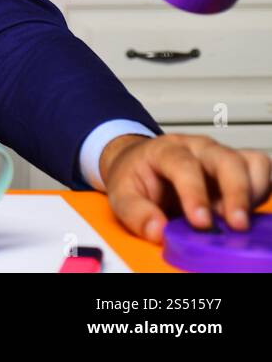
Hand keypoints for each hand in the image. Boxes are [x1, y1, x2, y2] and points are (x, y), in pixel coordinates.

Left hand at [101, 133, 271, 242]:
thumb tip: (158, 231)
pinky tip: (240, 210)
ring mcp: (219, 154)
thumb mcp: (121, 193)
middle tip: (235, 225)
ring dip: (250, 193)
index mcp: (166, 150)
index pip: (184, 166)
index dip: (195, 194)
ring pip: (250, 163)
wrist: (139, 160)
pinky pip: (260, 170)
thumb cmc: (134, 175)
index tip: (201, 222)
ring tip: (234, 219)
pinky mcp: (236, 165)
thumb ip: (136, 213)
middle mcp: (197, 147)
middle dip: (235, 193)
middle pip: (226, 160)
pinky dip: (258, 191)